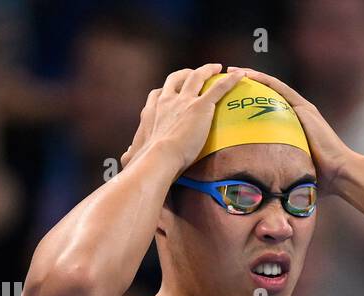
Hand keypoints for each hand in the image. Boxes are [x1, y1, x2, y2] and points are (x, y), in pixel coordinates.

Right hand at [121, 64, 244, 171]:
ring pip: (196, 77)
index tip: (169, 91)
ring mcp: (184, 101)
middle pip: (175, 79)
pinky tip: (239, 75)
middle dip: (185, 73)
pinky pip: (218, 88)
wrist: (160, 156)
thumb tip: (124, 157)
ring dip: (206, 70)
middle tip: (194, 72)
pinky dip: (229, 80)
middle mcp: (166, 100)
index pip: (157, 94)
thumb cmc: (146, 160)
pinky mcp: (201, 106)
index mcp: (152, 111)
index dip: (165, 91)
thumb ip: (131, 153)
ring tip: (215, 67)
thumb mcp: (134, 154)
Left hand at [238, 67, 360, 191]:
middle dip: (247, 83)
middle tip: (226, 79)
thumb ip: (277, 172)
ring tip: (233, 72)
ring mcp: (302, 109)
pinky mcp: (305, 108)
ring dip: (252, 76)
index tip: (231, 96)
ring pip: (272, 86)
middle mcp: (298, 113)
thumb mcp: (292, 171)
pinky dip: (264, 80)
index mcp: (294, 125)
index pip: (268, 106)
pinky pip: (280, 89)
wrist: (339, 173)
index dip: (250, 99)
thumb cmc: (320, 179)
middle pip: (268, 92)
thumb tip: (258, 190)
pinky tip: (249, 75)